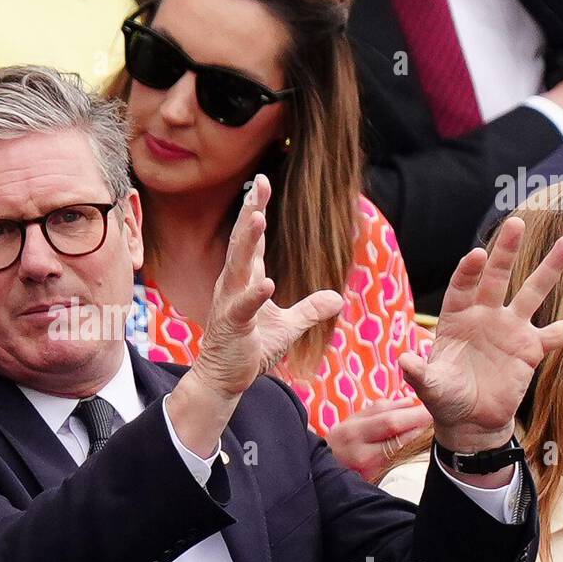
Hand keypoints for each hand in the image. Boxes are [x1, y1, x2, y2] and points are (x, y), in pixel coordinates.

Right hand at [167, 174, 342, 457]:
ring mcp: (230, 304)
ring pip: (238, 267)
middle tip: (258, 184)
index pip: (252, 241)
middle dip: (251, 212)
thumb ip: (310, 309)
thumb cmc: (250, 349)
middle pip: (243, 243)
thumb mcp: (288, 327)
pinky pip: (244, 307)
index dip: (256, 210)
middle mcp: (234, 286)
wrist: (224, 379)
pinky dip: (254, 294)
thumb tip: (338, 297)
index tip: (261, 182)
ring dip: (247, 242)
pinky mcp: (232, 326)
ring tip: (258, 217)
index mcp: (246, 281)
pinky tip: (267, 282)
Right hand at [326, 396, 432, 481]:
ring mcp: (367, 467)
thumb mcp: (354, 421)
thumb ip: (380, 410)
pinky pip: (395, 459)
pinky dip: (407, 447)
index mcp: (353, 430)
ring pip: (399, 448)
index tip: (429, 406)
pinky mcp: (373, 477)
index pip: (389, 420)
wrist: (321, 469)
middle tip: (435, 414)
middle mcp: (360, 450)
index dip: (412, 413)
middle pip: (396, 435)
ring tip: (428, 424)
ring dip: (416, 435)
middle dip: (418, 422)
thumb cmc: (341, 441)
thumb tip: (408, 401)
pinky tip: (415, 440)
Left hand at [399, 216, 562, 456]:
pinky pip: (559, 334)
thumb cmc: (446, 399)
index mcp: (456, 319)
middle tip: (517, 223)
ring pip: (532, 294)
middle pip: (496, 278)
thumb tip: (404, 361)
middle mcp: (485, 316)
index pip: (462, 288)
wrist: (471, 420)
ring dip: (549, 269)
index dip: (468, 272)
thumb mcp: (430, 386)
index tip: (477, 254)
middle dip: (505, 252)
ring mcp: (510, 329)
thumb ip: (419, 373)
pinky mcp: (530, 349)